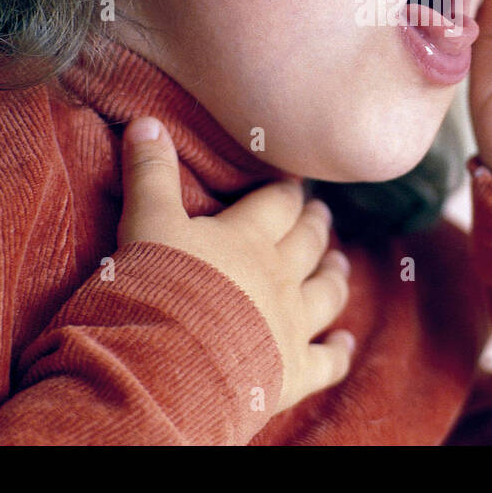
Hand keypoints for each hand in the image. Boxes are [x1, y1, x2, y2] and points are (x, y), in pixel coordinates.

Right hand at [116, 116, 354, 413]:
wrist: (167, 364)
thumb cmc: (155, 289)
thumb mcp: (146, 223)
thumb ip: (150, 174)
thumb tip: (146, 121)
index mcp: (247, 238)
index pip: (276, 204)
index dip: (286, 191)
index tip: (293, 183)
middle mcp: (278, 277)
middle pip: (307, 243)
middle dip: (314, 225)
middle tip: (321, 213)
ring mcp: (291, 325)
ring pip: (327, 294)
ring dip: (334, 276)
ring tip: (339, 264)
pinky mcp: (293, 371)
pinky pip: (327, 360)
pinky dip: (339, 351)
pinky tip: (345, 343)